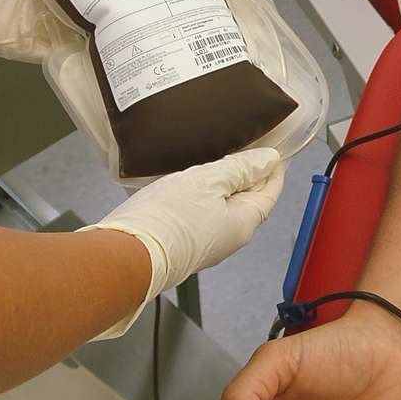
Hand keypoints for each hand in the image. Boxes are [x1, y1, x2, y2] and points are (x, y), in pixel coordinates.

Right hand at [83, 147, 285, 338]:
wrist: (126, 254)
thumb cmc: (168, 219)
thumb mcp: (210, 181)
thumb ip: (241, 168)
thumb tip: (268, 160)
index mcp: (244, 223)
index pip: (270, 192)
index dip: (274, 168)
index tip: (275, 149)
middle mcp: (229, 237)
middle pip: (249, 199)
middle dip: (251, 174)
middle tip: (248, 145)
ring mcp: (205, 241)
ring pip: (224, 206)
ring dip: (226, 182)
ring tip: (220, 157)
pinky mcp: (183, 241)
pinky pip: (204, 213)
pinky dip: (205, 193)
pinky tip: (194, 180)